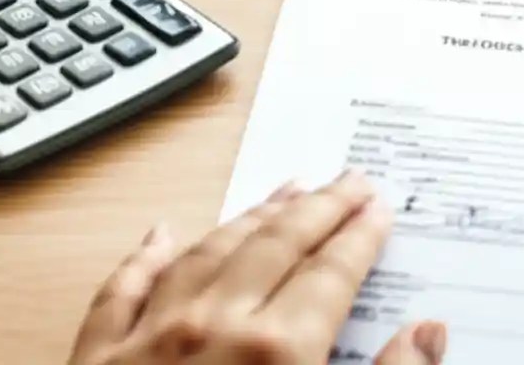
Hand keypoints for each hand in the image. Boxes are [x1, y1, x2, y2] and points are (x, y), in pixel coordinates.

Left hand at [67, 170, 447, 364]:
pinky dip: (143, 257)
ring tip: (282, 189)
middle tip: (346, 178)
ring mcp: (150, 340)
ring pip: (209, 252)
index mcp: (281, 353)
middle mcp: (215, 328)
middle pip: (277, 245)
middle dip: (318, 207)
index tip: (378, 207)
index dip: (361, 234)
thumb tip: (428, 333)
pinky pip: (121, 292)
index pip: (333, 270)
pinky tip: (160, 234)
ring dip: (250, 215)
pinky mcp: (95, 363)